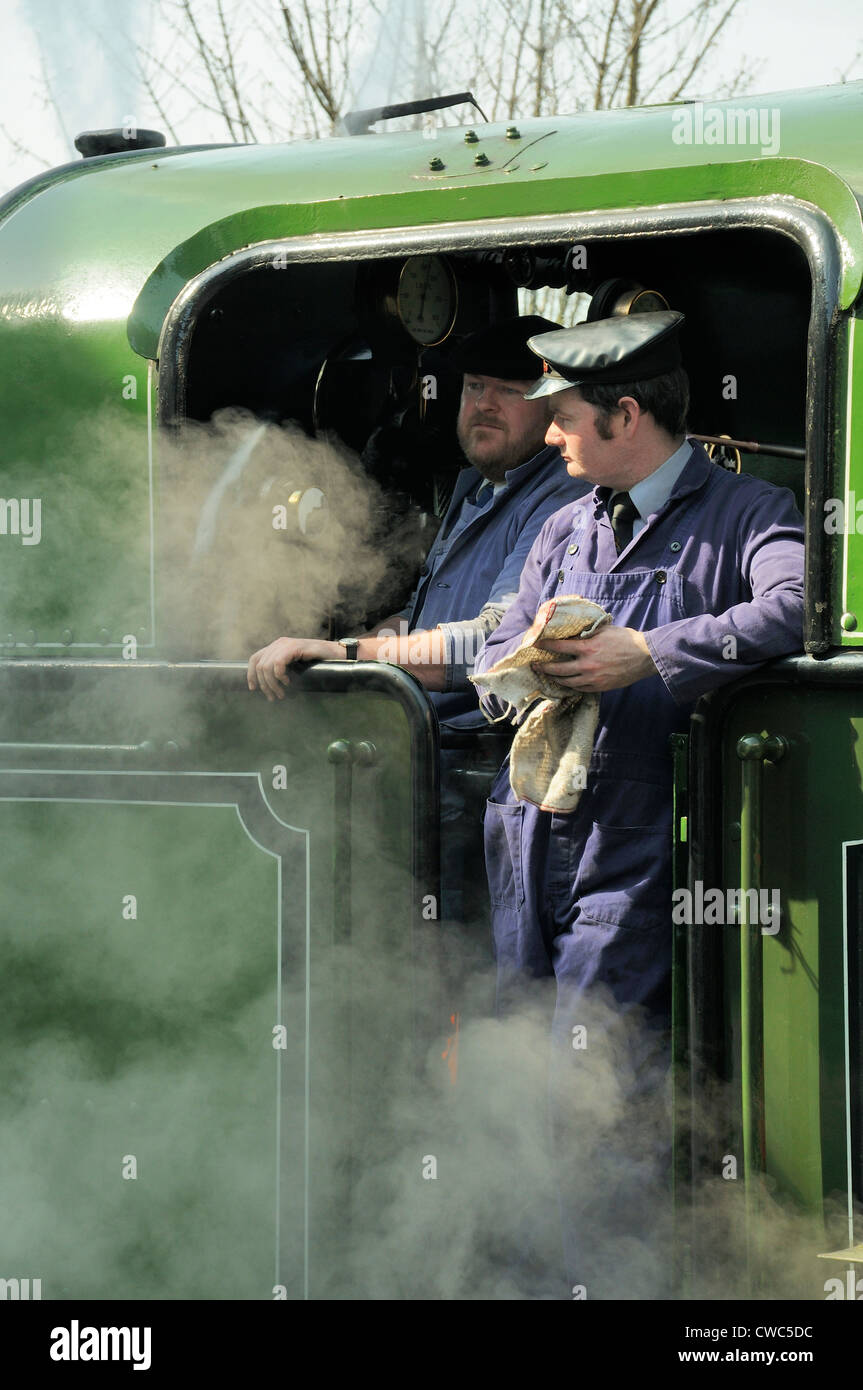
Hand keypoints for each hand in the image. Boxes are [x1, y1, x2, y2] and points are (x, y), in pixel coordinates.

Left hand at [247, 636, 342, 700]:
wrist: (338, 655)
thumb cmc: (319, 663)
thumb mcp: (296, 667)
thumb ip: (282, 670)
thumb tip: (267, 686)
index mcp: (277, 647)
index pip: (255, 659)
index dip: (251, 675)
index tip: (253, 689)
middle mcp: (279, 643)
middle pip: (259, 665)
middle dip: (264, 685)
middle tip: (274, 697)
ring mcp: (286, 644)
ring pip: (266, 666)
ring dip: (272, 684)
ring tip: (282, 693)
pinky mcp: (294, 647)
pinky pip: (278, 663)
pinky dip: (280, 675)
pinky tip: (289, 682)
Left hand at [534, 626, 656, 692]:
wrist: (645, 656)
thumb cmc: (625, 639)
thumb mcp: (604, 630)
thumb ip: (587, 631)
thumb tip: (572, 629)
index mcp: (588, 647)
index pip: (559, 646)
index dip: (545, 644)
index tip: (535, 643)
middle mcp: (588, 664)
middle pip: (558, 669)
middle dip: (544, 667)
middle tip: (534, 665)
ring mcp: (593, 678)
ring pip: (567, 682)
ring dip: (555, 679)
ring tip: (547, 676)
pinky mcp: (600, 687)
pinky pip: (580, 688)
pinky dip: (570, 686)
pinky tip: (565, 683)